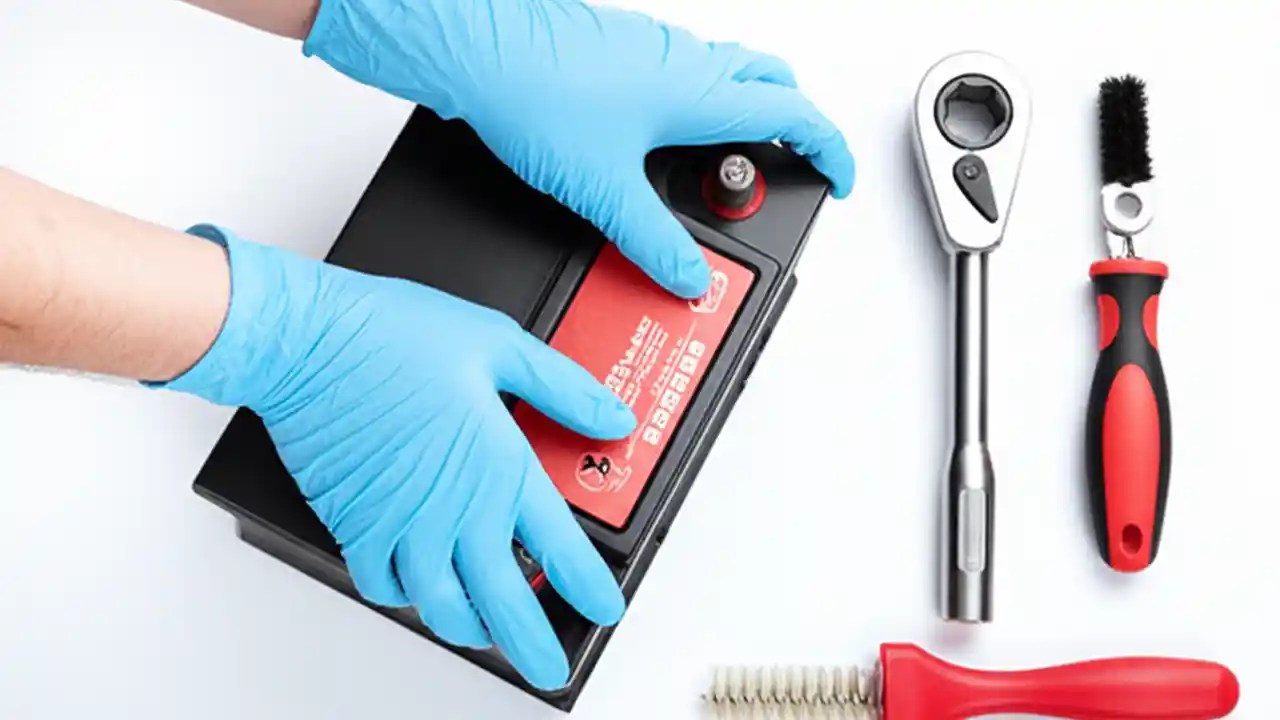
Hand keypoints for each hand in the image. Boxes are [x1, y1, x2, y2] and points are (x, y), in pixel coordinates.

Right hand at [158, 225, 634, 689]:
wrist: (309, 343)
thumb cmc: (394, 337)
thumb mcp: (499, 345)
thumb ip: (562, 388)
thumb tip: (610, 417)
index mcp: (498, 468)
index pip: (560, 550)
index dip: (589, 588)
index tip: (604, 608)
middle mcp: (453, 510)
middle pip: (504, 605)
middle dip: (533, 647)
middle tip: (550, 668)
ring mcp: (401, 527)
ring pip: (442, 609)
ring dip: (472, 627)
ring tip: (487, 628)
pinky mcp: (355, 527)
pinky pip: (382, 586)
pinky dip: (405, 596)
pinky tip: (417, 581)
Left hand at [302, 0, 853, 297]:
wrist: (476, 48)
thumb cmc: (535, 95)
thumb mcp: (603, 191)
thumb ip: (652, 242)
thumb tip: (685, 275)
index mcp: (702, 94)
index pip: (796, 116)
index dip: (829, 150)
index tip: (839, 178)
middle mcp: (687, 61)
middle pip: (773, 80)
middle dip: (793, 120)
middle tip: (789, 159)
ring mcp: (654, 48)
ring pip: (726, 69)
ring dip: (741, 106)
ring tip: (720, 160)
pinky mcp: (621, 48)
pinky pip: (681, 68)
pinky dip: (694, 99)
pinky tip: (656, 137)